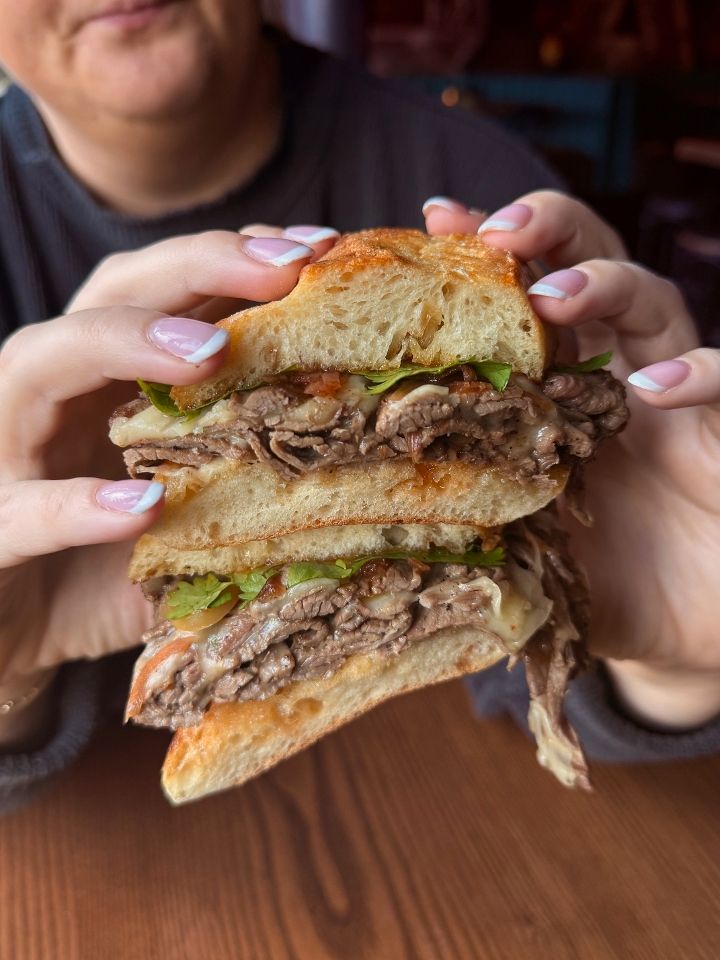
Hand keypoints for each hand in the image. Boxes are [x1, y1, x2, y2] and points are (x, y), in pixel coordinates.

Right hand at [0, 226, 336, 743]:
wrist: (14, 637)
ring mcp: (7, 452)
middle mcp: (56, 392)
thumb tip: (359, 466)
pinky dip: (77, 505)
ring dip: (124, 345)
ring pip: (40, 363)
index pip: (170, 290)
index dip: (239, 261)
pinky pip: (22, 510)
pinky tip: (141, 509)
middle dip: (197, 265)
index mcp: (110, 375)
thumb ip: (246, 480)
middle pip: (111, 292)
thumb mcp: (189, 513)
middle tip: (285, 265)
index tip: (321, 249)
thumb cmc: (107, 566)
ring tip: (207, 355)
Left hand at [424, 193, 719, 728]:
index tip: (437, 220)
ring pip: (654, 302)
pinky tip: (653, 387)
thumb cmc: (597, 582)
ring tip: (554, 299)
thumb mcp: (519, 543)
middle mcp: (614, 376)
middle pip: (590, 265)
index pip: (523, 300)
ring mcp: (672, 402)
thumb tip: (370, 514)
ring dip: (606, 284)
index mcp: (558, 389)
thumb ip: (468, 515)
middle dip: (547, 232)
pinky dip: (697, 374)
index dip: (486, 255)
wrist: (682, 631)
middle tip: (497, 232)